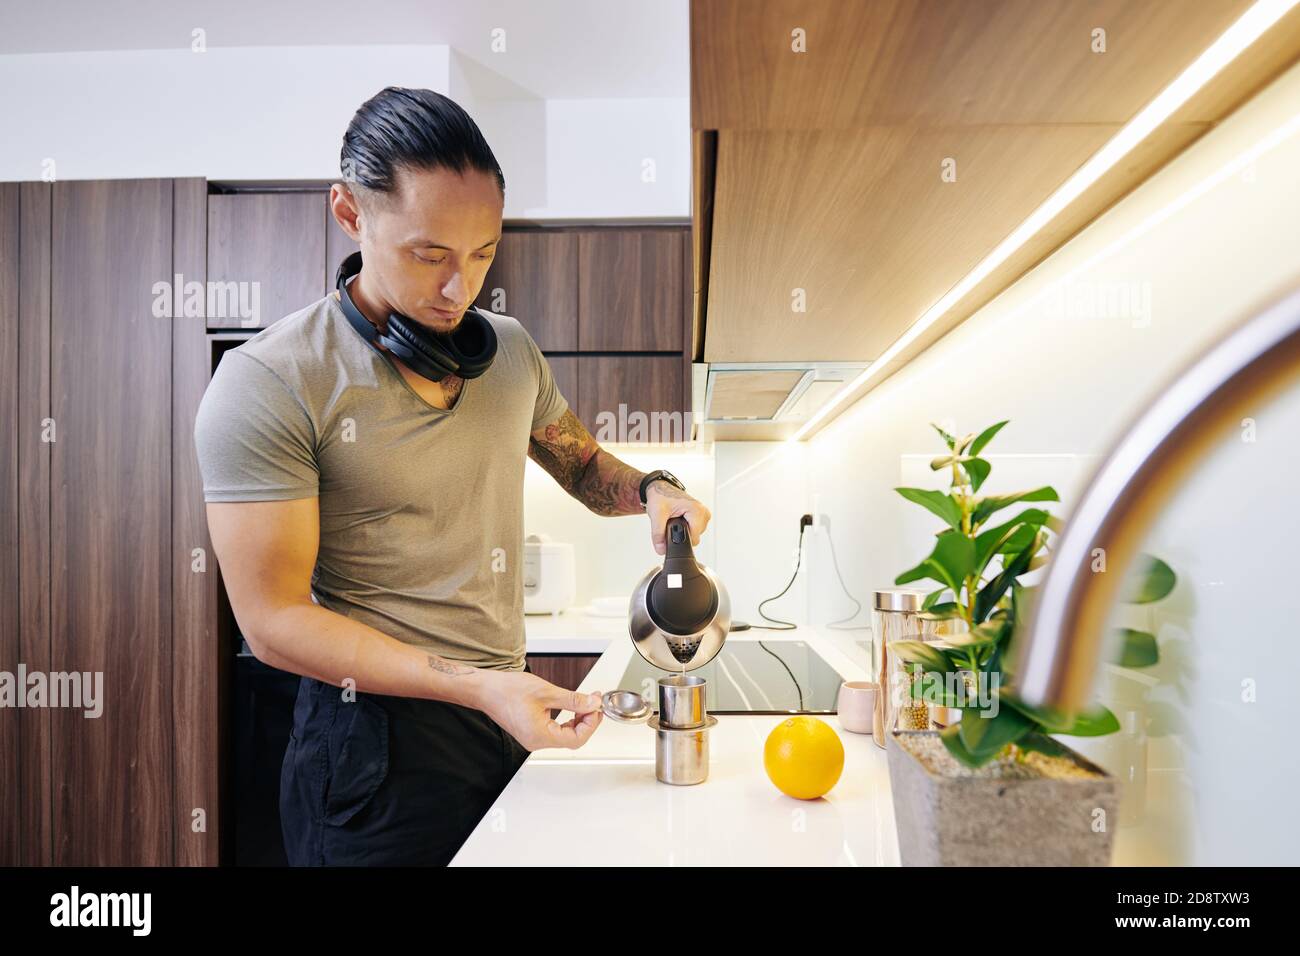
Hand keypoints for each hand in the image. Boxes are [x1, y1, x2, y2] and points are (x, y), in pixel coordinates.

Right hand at [474, 669, 603, 751]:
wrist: (485, 689)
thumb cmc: (507, 690)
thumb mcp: (546, 692)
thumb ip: (573, 700)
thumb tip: (592, 704)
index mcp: (540, 736)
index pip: (576, 739)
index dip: (591, 724)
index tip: (597, 707)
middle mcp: (536, 741)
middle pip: (572, 739)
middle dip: (587, 721)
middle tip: (594, 703)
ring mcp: (533, 738)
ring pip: (565, 735)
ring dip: (578, 719)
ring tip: (586, 702)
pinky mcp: (531, 731)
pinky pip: (555, 730)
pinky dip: (567, 719)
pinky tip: (572, 707)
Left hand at [645, 480, 710, 554]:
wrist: (661, 488)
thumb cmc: (660, 496)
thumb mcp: (656, 514)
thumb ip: (658, 534)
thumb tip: (661, 549)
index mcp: (697, 510)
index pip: (694, 538)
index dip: (681, 539)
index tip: (672, 531)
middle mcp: (703, 512)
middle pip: (694, 537)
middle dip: (681, 534)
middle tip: (671, 522)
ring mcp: (703, 514)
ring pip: (695, 535)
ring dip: (683, 531)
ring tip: (674, 519)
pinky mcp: (701, 516)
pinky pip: (695, 530)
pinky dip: (686, 528)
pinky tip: (679, 520)